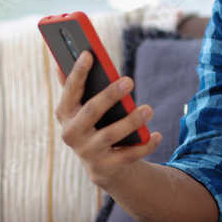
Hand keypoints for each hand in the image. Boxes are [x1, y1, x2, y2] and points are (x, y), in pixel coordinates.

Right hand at [55, 51, 161, 188]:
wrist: (101, 164)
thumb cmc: (94, 124)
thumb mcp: (84, 106)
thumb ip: (78, 84)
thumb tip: (74, 54)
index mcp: (64, 113)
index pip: (70, 90)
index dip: (78, 72)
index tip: (89, 54)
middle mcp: (71, 133)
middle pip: (91, 112)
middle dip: (110, 96)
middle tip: (129, 80)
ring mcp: (87, 152)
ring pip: (111, 135)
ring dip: (131, 121)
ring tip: (149, 109)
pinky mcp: (104, 167)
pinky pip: (127, 156)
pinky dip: (144, 146)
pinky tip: (157, 135)